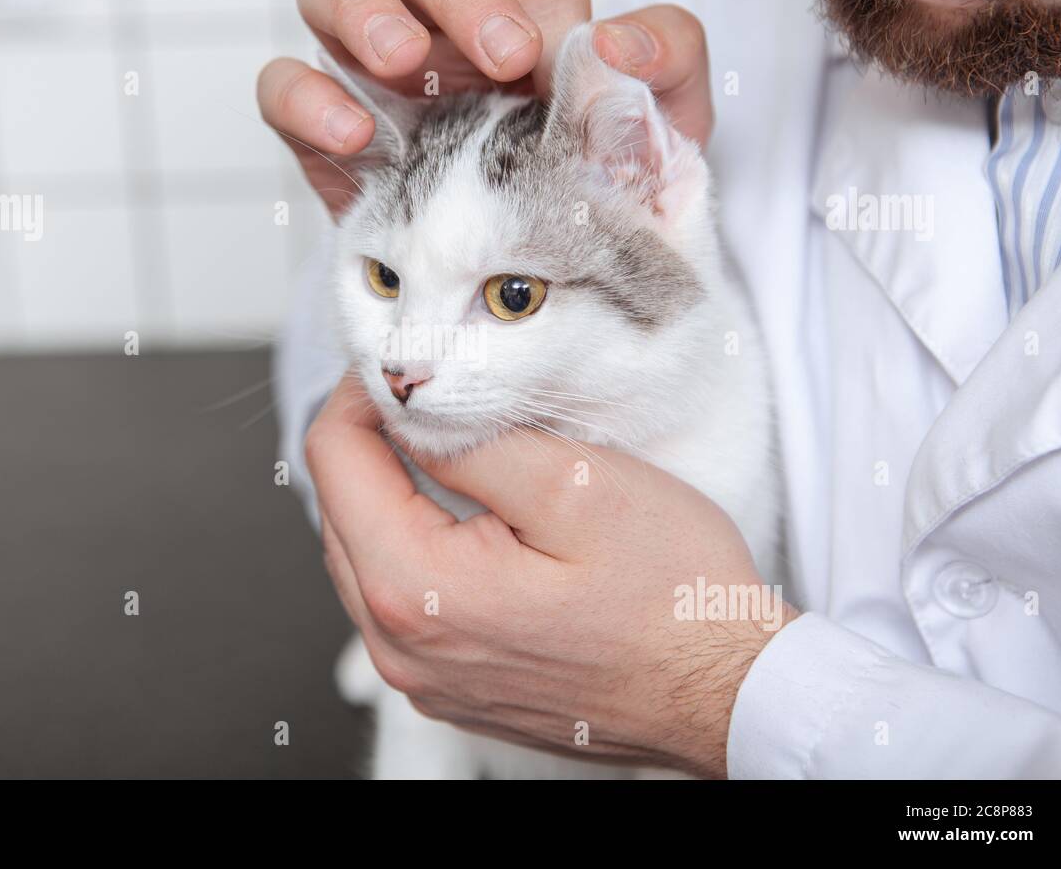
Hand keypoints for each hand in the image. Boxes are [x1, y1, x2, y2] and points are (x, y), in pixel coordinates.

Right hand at [257, 0, 712, 216]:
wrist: (518, 295)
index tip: (554, 58)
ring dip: (364, 12)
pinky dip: (307, 98)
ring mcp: (373, 77)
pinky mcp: (322, 131)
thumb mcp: (662, 133)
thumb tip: (617, 42)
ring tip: (403, 62)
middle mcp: (442, 36)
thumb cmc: (591, 199)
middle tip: (499, 55)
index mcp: (526, 25)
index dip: (539, 2)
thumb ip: (665, 65)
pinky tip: (356, 135)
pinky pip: (284, 85)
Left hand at [306, 375, 797, 778]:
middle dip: (372, 444)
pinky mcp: (452, 688)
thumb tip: (408, 411)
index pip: (334, 460)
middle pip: (337, 512)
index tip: (406, 367)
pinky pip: (401, 603)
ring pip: (364, 559)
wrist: (726, 693)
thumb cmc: (672, 597)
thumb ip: (471, 442)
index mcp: (417, 588)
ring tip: (448, 452)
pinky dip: (417, 549)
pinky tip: (468, 523)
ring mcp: (424, 677)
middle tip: (431, 399)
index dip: (361, 394)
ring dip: (392, 497)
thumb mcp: (575, 485)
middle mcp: (402, 647)